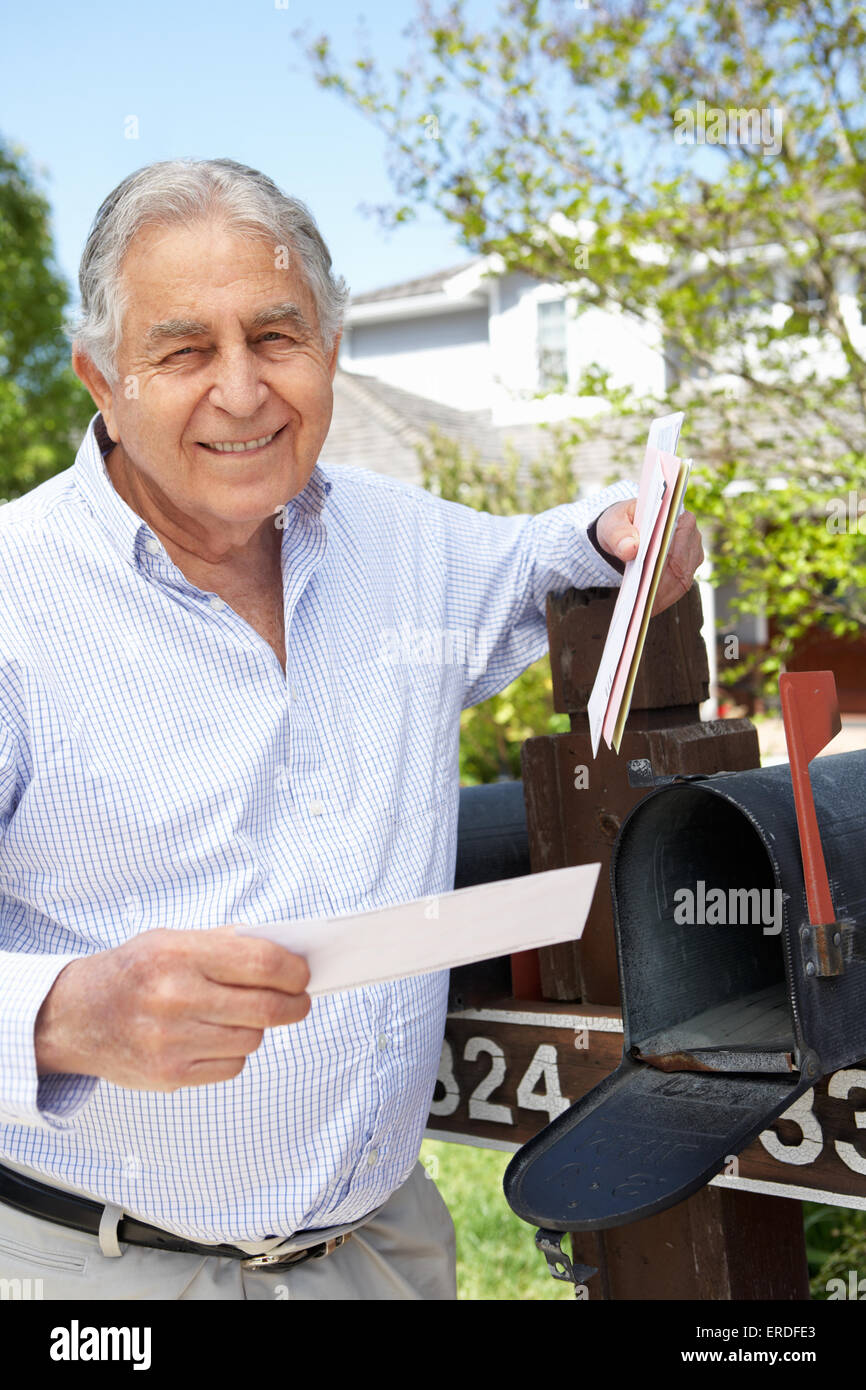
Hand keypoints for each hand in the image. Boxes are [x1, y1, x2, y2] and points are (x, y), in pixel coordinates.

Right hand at [34, 926, 310, 1090]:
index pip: (262, 964)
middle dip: (295, 1004)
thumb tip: (284, 954)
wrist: (75, 1015)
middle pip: (266, 1008)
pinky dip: (235, 1051)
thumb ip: (226, 944)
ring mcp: (171, 1040)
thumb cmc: (131, 972)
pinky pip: (232, 1066)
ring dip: (259, 1027)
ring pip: (253, 1039)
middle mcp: (175, 997)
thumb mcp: (171, 939)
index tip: (303, 974)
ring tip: (243, 1014)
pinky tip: (217, 1036)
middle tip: (300, 1000)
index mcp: (179, 954)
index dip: (294, 971)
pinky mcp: (169, 1074)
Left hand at [595, 500, 704, 616]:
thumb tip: (630, 548)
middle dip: (662, 585)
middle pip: (682, 564)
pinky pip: (679, 587)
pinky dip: (664, 599)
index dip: (665, 561)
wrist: (621, 532)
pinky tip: (649, 608)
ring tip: (644, 609)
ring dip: (664, 596)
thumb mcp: (612, 524)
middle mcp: (690, 532)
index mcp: (675, 513)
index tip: (649, 579)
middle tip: (643, 603)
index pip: (677, 539)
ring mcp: (691, 552)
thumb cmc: (620, 523)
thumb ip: (618, 533)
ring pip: (683, 579)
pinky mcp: (686, 568)